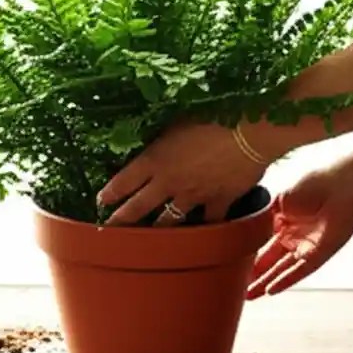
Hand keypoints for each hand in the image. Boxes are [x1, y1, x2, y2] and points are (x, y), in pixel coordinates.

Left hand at [97, 120, 273, 226]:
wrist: (251, 131)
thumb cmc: (213, 115)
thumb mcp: (178, 119)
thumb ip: (164, 136)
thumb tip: (155, 139)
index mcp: (155, 160)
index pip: (123, 181)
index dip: (110, 193)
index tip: (101, 201)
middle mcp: (169, 182)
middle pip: (138, 208)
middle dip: (121, 220)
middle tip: (110, 229)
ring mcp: (194, 196)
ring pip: (170, 221)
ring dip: (159, 229)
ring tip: (151, 238)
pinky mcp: (219, 202)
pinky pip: (210, 221)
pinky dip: (207, 227)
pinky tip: (205, 232)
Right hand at [245, 165, 352, 299]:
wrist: (341, 183)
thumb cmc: (313, 183)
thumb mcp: (277, 199)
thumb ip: (259, 215)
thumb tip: (238, 226)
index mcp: (282, 220)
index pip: (260, 242)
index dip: (246, 254)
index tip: (228, 264)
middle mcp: (293, 236)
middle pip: (269, 260)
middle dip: (253, 274)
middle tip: (235, 287)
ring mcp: (306, 246)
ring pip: (282, 269)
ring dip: (265, 283)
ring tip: (248, 295)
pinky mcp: (319, 254)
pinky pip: (300, 271)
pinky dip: (285, 280)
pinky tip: (271, 290)